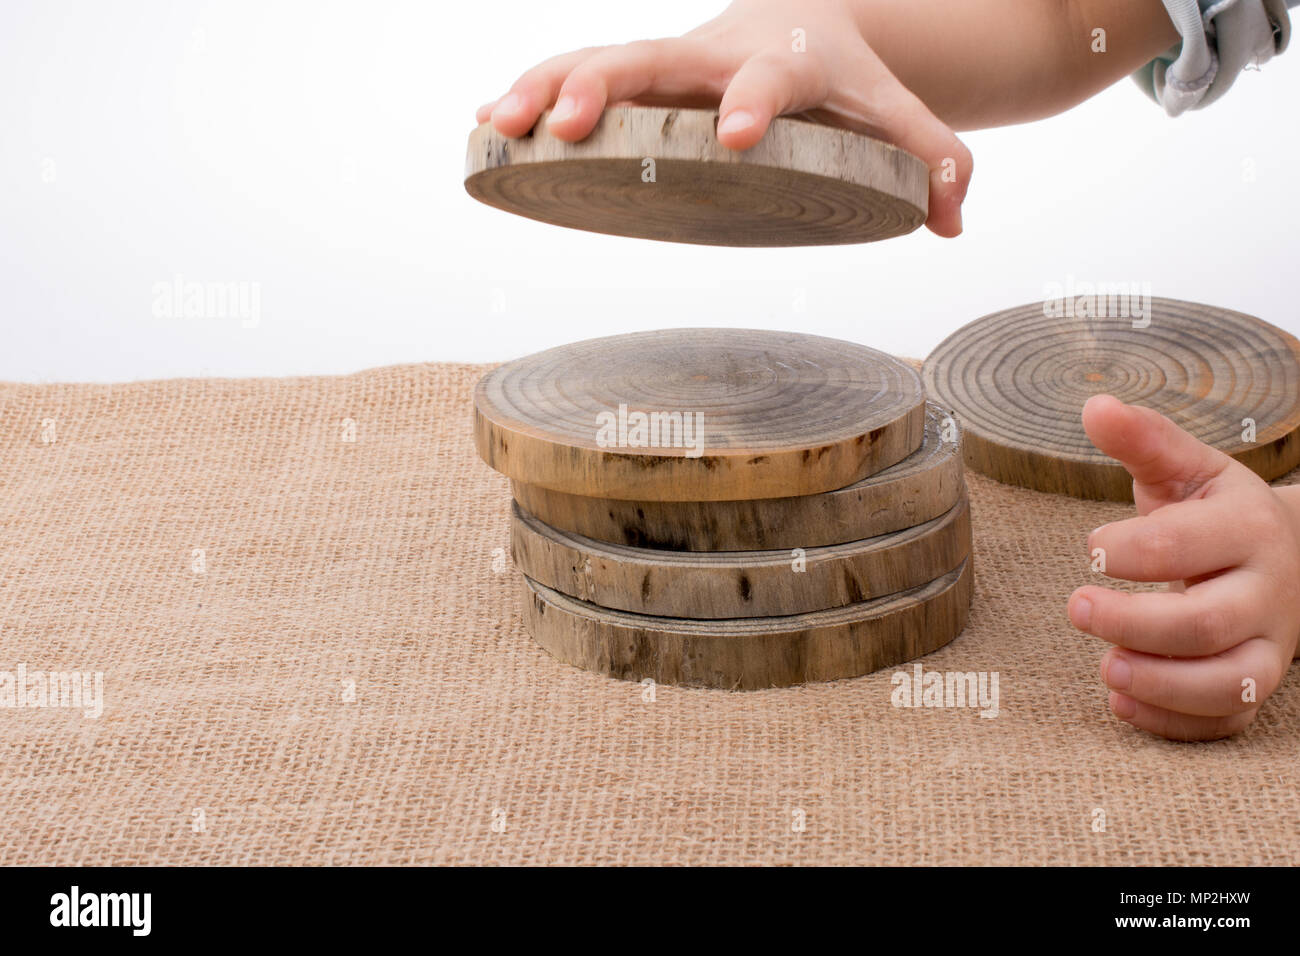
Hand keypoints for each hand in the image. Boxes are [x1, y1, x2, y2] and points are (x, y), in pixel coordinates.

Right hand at [474, 0, 971, 236]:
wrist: (797, 17)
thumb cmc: (844, 78)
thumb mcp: (895, 114)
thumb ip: (935, 160)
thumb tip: (954, 221)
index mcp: (783, 60)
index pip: (768, 78)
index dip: (752, 103)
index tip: (734, 137)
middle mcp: (713, 55)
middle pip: (652, 59)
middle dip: (606, 89)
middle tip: (566, 127)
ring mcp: (667, 66)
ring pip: (595, 60)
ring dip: (542, 89)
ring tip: (496, 125)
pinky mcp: (636, 81)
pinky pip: (575, 74)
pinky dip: (531, 93)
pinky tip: (486, 124)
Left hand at [1068, 395, 1299, 739]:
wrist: (1290, 557)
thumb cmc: (1216, 511)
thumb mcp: (1186, 469)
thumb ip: (1144, 440)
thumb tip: (1095, 406)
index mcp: (1246, 528)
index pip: (1187, 544)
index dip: (1131, 549)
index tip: (1090, 545)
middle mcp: (1267, 591)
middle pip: (1207, 623)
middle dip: (1136, 622)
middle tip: (1076, 608)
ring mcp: (1268, 646)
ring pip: (1231, 684)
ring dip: (1161, 684)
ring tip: (1106, 668)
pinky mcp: (1256, 690)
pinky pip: (1227, 721)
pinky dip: (1174, 722)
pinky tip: (1121, 702)